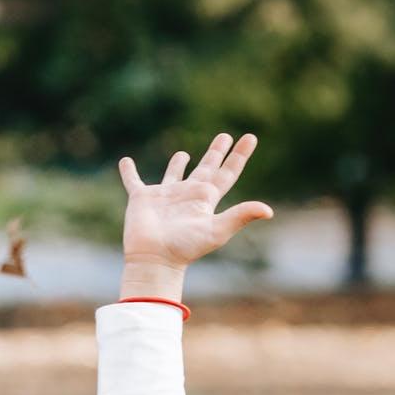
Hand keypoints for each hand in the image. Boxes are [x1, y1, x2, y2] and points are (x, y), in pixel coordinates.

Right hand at [117, 134, 272, 283]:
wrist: (155, 258)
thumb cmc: (186, 246)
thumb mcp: (217, 230)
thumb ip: (241, 216)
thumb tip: (269, 211)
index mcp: (206, 199)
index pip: (227, 173)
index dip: (238, 156)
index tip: (250, 137)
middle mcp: (187, 195)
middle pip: (206, 169)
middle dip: (216, 153)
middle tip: (225, 136)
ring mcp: (164, 196)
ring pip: (174, 174)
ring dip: (178, 163)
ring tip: (184, 153)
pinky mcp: (141, 198)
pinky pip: (134, 181)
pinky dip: (129, 171)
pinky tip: (125, 161)